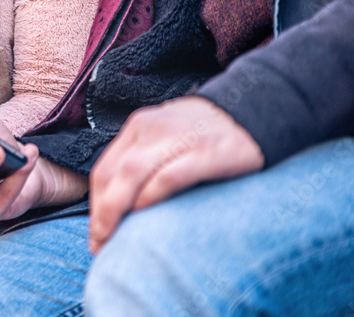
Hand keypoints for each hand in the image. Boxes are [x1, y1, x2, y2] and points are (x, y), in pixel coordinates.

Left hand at [88, 96, 263, 254]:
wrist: (258, 106)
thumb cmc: (208, 133)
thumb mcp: (168, 136)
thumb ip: (146, 161)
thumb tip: (124, 205)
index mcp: (139, 128)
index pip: (104, 170)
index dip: (95, 206)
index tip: (96, 234)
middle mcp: (151, 129)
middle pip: (112, 175)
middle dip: (101, 215)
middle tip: (100, 246)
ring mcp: (177, 138)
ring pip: (131, 174)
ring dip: (116, 212)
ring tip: (115, 242)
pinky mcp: (205, 152)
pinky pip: (168, 176)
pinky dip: (150, 198)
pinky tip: (145, 218)